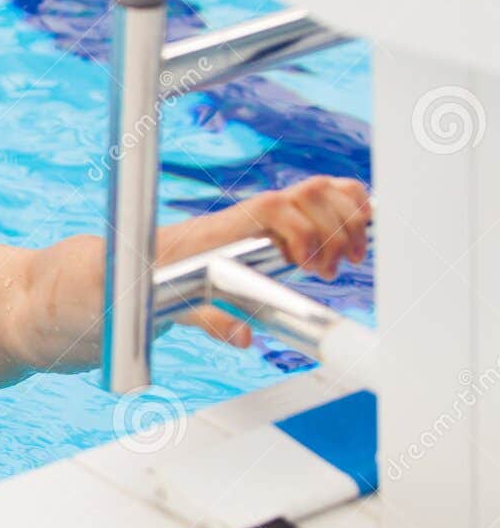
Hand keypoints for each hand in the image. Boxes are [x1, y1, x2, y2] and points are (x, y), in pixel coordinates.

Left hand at [181, 176, 370, 347]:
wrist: (167, 254)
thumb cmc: (177, 278)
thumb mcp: (189, 305)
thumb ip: (215, 321)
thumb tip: (246, 338)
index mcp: (233, 225)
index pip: (276, 209)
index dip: (303, 233)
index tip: (310, 267)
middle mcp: (258, 208)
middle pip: (310, 195)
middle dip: (334, 233)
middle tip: (330, 271)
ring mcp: (277, 204)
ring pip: (324, 189)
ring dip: (349, 220)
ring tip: (351, 257)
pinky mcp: (290, 209)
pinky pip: (327, 192)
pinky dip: (352, 203)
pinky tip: (359, 232)